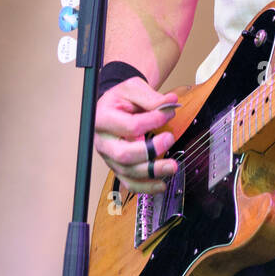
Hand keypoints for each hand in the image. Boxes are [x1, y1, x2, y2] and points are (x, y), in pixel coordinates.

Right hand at [94, 78, 179, 195]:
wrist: (115, 107)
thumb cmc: (121, 99)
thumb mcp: (133, 88)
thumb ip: (151, 97)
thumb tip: (170, 103)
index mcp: (102, 119)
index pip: (130, 126)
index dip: (153, 121)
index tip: (169, 114)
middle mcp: (103, 141)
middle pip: (123, 155)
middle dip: (150, 151)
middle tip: (169, 139)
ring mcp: (109, 157)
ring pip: (128, 172)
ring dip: (152, 171)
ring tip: (172, 166)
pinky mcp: (117, 167)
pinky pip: (129, 183)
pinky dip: (146, 187)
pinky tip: (161, 183)